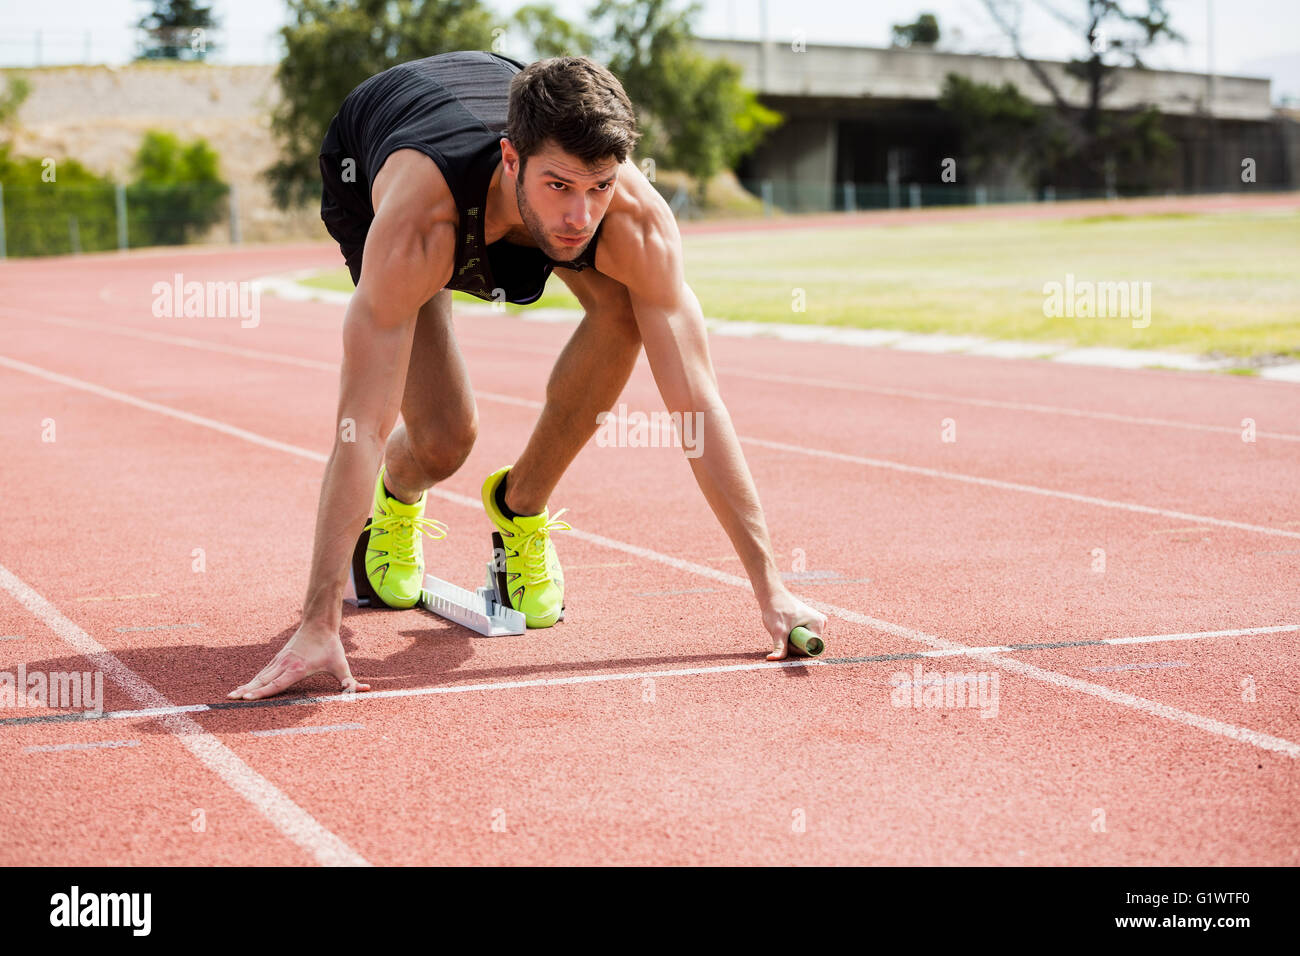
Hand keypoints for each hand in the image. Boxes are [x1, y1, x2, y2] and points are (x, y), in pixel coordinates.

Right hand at [228, 622, 368, 700]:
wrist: (319, 623)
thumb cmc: (330, 645)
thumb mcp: (341, 664)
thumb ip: (350, 681)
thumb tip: (364, 691)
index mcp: (297, 668)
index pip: (276, 684)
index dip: (261, 692)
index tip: (246, 698)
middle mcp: (284, 665)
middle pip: (262, 681)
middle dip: (246, 690)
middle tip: (230, 699)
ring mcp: (279, 661)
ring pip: (260, 676)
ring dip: (246, 685)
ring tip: (230, 695)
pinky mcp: (278, 658)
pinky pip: (263, 671)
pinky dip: (253, 680)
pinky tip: (245, 686)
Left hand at [761, 590, 827, 660]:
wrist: (771, 596)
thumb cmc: (776, 610)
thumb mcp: (778, 631)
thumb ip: (779, 647)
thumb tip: (772, 659)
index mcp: (819, 623)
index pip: (811, 647)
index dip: (798, 649)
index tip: (787, 640)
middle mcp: (821, 622)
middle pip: (809, 645)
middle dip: (795, 644)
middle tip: (784, 634)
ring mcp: (817, 622)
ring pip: (805, 641)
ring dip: (794, 640)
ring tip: (786, 629)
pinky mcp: (812, 622)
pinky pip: (804, 636)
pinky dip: (795, 636)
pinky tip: (788, 628)